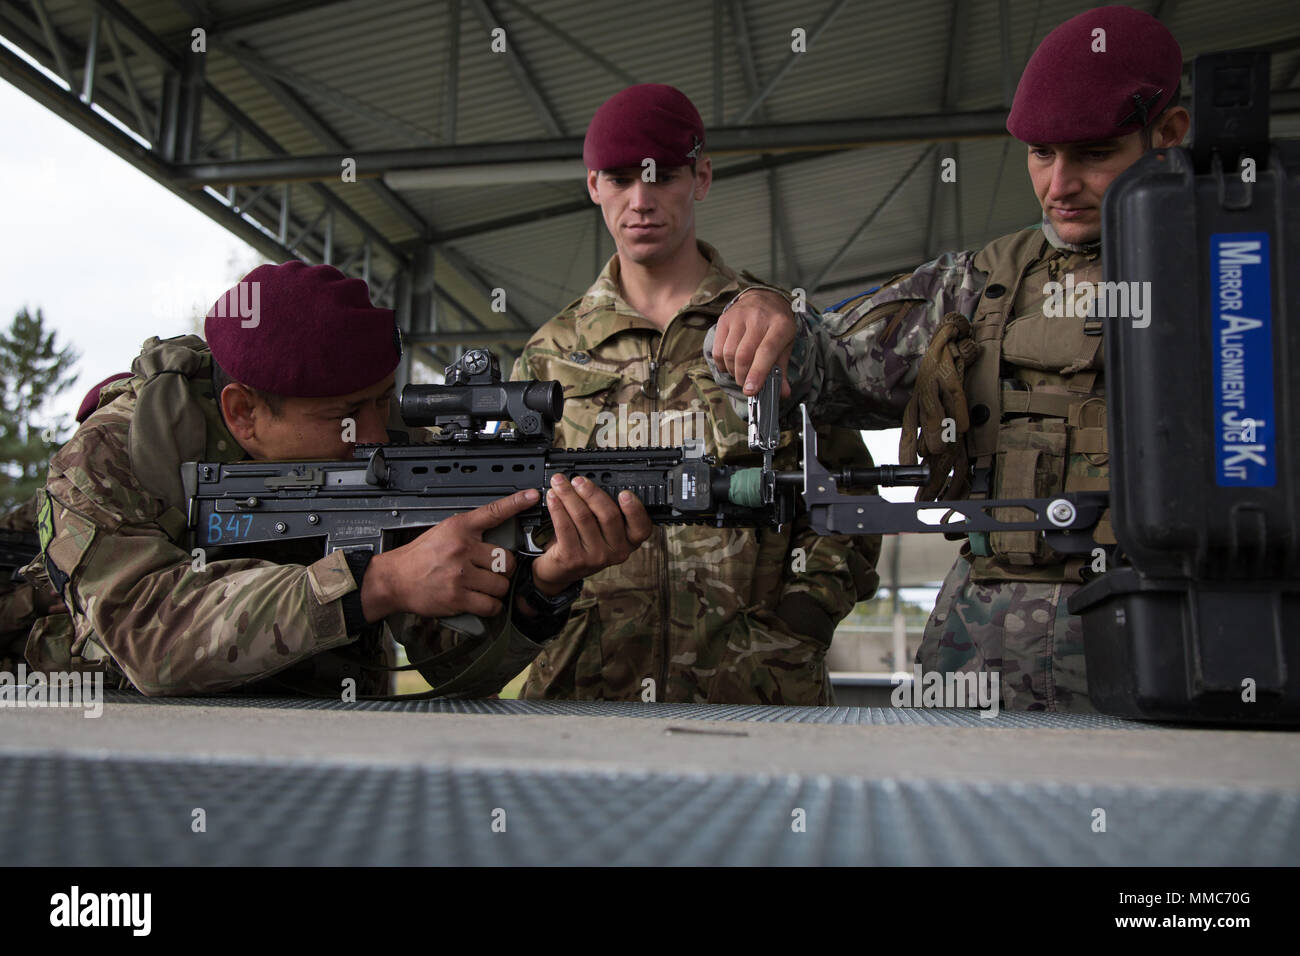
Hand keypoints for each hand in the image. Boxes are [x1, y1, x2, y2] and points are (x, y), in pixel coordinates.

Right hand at [360, 489, 537, 621]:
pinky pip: (491, 605)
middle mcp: (462, 549)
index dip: (516, 502)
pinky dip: (491, 607)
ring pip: (501, 584)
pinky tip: (483, 602)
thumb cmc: (419, 557)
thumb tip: (497, 538)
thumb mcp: (443, 532)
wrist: (394, 579)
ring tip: (485, 588)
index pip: (493, 512)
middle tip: (492, 571)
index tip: (532, 495)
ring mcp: (460, 574)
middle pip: (506, 560)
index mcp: (459, 529)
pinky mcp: (458, 597)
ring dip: (497, 590)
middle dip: (504, 569)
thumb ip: (470, 533)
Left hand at [530, 474, 652, 595]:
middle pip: (608, 515)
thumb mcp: (602, 529)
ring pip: (584, 517)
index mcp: (629, 541)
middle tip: (578, 480)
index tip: (625, 493)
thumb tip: (592, 483)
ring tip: (560, 483)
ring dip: (569, 495)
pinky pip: (565, 527)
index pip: (642, 527)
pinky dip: (557, 508)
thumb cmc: (584, 542)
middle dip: (591, 492)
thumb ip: (605, 510)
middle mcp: (616, 551)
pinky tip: (553, 498)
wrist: (561, 569)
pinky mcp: (573, 558)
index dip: (635, 509)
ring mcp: (595, 557)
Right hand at [711, 289, 795, 397]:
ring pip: (729, 353)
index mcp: (780, 325)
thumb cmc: (776, 326)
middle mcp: (759, 317)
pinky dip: (722, 363)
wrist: (764, 298)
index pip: (766, 351)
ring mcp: (739, 316)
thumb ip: (782, 369)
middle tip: (746, 384)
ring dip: (732, 371)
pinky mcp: (724, 319)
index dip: (757, 373)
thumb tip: (782, 394)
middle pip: (744, 355)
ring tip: (739, 374)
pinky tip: (730, 364)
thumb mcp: (786, 344)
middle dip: (742, 377)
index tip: (750, 391)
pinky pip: (718, 349)